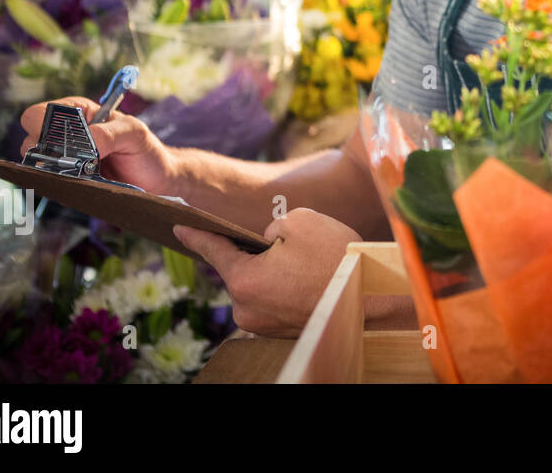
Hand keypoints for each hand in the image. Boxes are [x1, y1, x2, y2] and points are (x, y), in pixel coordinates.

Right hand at [19, 96, 176, 194]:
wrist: (156, 179)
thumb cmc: (146, 150)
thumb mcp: (133, 134)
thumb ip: (109, 133)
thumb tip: (85, 142)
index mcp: (77, 112)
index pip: (38, 114)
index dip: (43, 128)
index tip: (66, 142)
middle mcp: (64, 133)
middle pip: (29, 140)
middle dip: (48, 152)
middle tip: (78, 160)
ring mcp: (63, 158)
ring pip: (35, 164)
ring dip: (55, 171)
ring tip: (85, 172)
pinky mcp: (66, 179)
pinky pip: (48, 183)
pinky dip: (60, 185)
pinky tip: (82, 183)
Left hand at [174, 208, 359, 337]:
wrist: (372, 295)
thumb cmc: (337, 256)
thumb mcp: (300, 220)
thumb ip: (270, 227)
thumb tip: (266, 242)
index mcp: (245, 280)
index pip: (213, 251)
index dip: (196, 235)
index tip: (179, 227)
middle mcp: (247, 309)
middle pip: (240, 270)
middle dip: (256, 254)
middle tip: (289, 246)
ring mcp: (264, 325)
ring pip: (258, 285)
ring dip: (272, 272)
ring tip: (307, 264)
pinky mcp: (282, 331)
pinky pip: (273, 300)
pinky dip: (284, 287)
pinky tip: (309, 278)